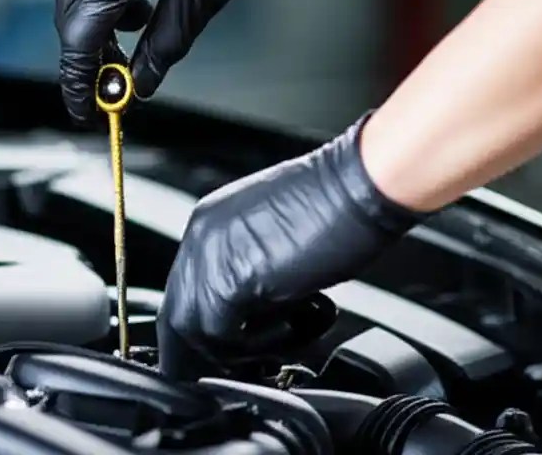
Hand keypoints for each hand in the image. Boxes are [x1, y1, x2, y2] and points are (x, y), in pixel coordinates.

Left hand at [156, 114, 426, 378]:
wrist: (362, 183)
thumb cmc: (341, 203)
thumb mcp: (280, 237)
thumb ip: (257, 270)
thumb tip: (258, 311)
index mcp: (211, 223)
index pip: (187, 291)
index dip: (215, 327)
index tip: (246, 345)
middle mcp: (201, 236)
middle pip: (179, 315)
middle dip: (220, 347)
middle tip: (265, 358)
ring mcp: (210, 257)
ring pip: (194, 332)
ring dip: (245, 348)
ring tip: (294, 332)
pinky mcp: (228, 280)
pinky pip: (221, 336)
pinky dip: (262, 343)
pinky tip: (302, 322)